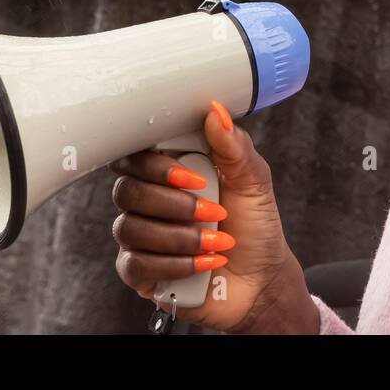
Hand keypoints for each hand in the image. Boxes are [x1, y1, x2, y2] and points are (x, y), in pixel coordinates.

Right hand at [110, 102, 317, 332]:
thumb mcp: (253, 181)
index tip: (196, 178)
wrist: (262, 278)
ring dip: (180, 237)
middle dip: (174, 205)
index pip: (135, 156)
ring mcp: (140, 237)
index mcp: (169, 172)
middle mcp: (147, 201)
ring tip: (218, 241)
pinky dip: (175, 264)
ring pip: (130, 229)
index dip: (156, 166)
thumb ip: (234, 146)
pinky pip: (135, 265)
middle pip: (126, 192)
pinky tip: (206, 263)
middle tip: (215, 212)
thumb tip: (216, 111)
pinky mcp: (139, 273)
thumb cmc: (254, 226)